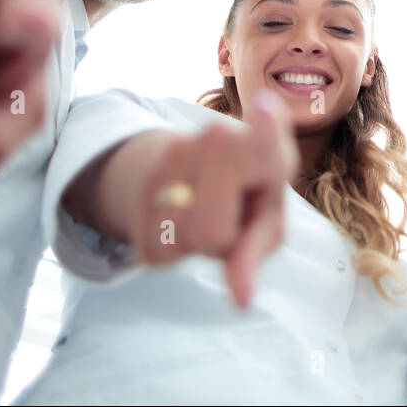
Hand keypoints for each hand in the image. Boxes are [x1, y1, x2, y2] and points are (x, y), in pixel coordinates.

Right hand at [111, 90, 296, 308]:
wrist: (191, 168)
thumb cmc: (247, 197)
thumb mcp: (265, 222)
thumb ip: (253, 255)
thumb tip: (241, 299)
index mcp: (263, 145)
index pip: (264, 139)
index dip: (265, 129)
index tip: (265, 108)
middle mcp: (218, 137)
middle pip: (212, 234)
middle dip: (224, 241)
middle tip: (231, 216)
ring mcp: (173, 155)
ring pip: (183, 241)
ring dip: (200, 243)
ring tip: (208, 214)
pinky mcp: (141, 183)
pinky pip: (157, 248)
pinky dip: (174, 247)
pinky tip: (181, 219)